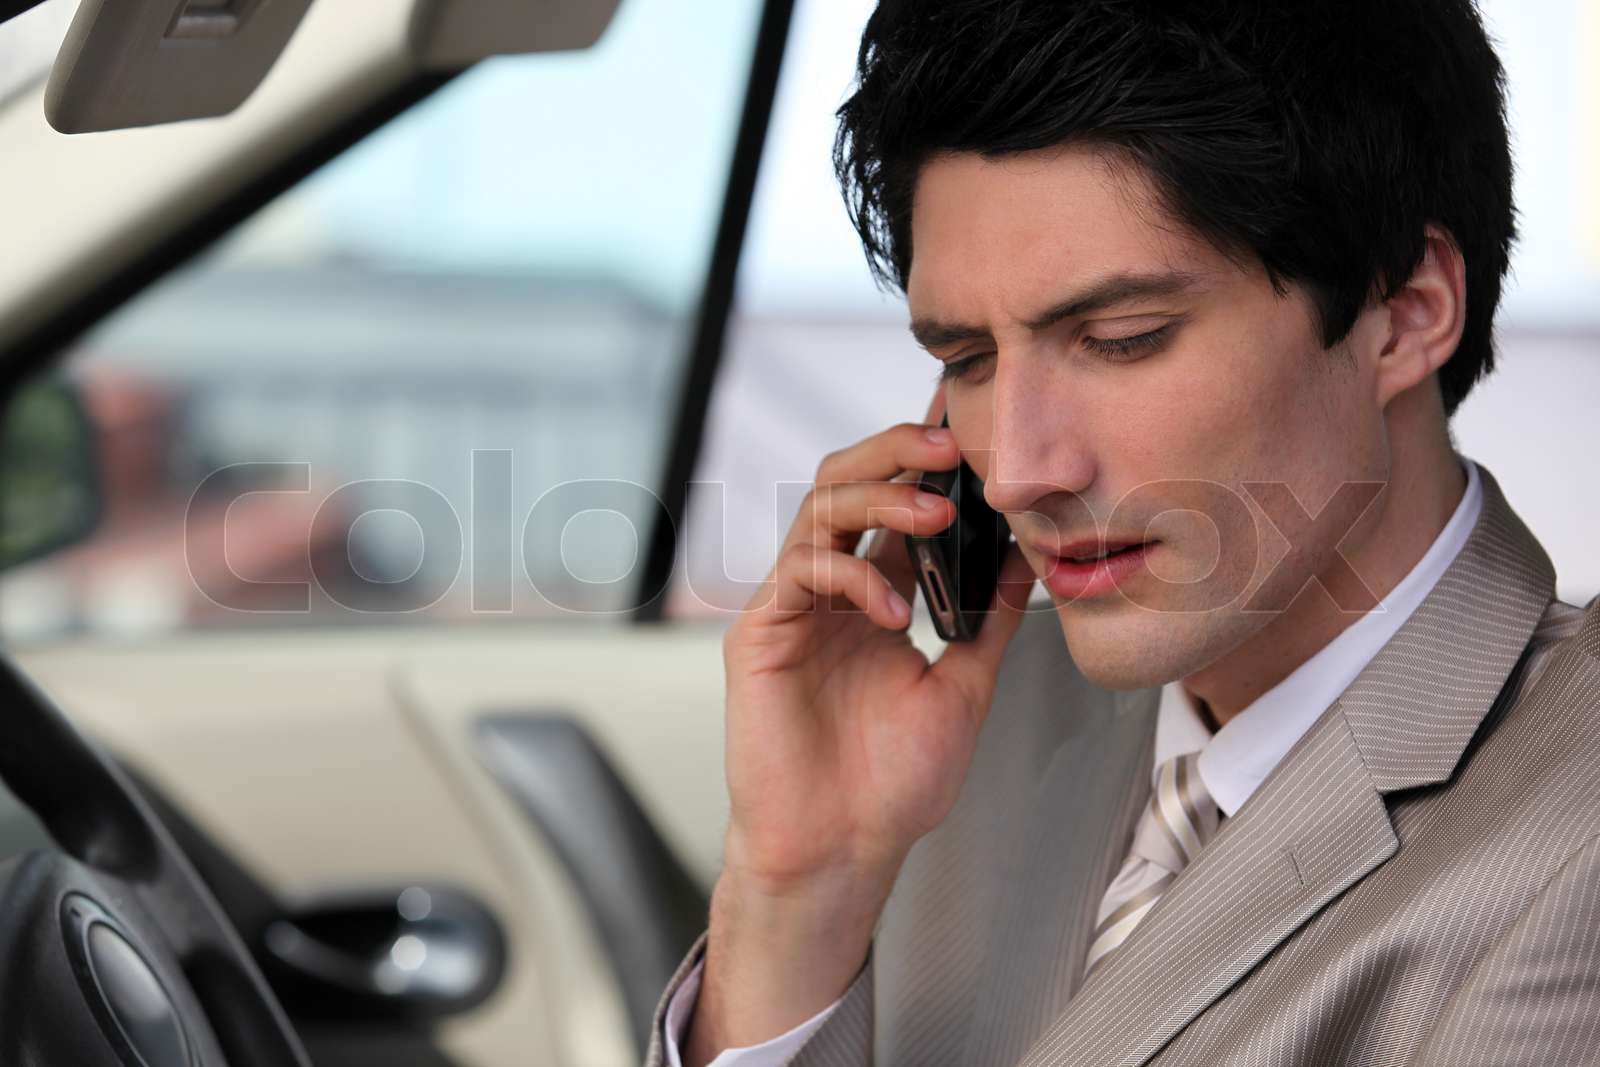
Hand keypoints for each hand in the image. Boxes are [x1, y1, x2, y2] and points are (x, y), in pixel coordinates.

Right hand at [685, 412, 1035, 1062]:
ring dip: (882, 499)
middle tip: (951, 442)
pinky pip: (802, 572)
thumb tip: (1026, 558)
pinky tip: (895, 612)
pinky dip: (854, 576)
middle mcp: (830, 593)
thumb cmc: (892, 785)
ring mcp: (793, 608)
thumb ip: (990, 622)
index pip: (896, 508)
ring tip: (936, 512)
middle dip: (896, 452)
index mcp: (875, 599)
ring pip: (821, 511)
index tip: (977, 434)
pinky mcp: (761, 634)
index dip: (930, 467)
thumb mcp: (964, 690)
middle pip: (847, 484)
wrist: (841, 852)